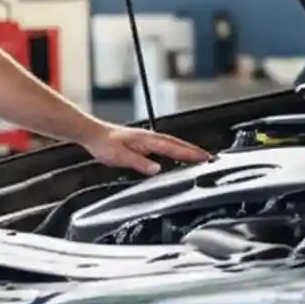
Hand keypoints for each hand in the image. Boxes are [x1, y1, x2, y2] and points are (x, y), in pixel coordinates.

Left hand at [82, 124, 211, 174]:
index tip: (205, 158)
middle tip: (211, 159)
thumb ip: (139, 163)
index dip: (190, 153)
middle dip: (194, 151)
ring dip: (186, 151)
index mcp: (147, 139)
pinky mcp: (144, 143)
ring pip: (173, 144)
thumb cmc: (104, 144)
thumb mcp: (120, 157)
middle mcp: (150, 137)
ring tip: (201, 159)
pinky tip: (178, 157)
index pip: (174, 147)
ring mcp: (147, 140)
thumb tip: (156, 169)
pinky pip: (165, 147)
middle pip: (178, 144)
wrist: (93, 134)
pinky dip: (176, 151)